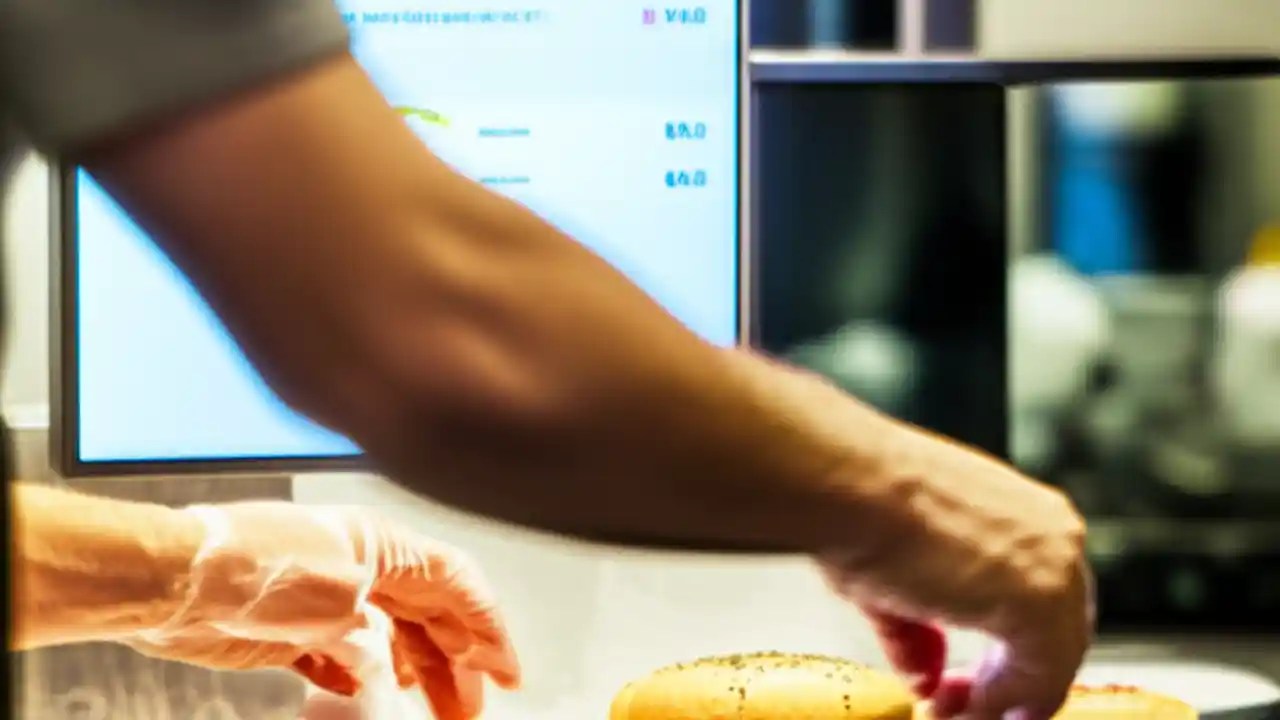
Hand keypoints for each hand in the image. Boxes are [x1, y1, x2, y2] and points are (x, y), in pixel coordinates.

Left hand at [123, 502, 519, 719]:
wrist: (177, 582)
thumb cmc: (252, 568)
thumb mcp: (340, 602)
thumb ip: (379, 638)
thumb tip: (392, 670)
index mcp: (381, 545)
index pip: (455, 584)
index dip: (488, 628)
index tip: (506, 672)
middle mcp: (360, 568)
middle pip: (427, 616)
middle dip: (457, 662)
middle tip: (473, 708)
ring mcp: (328, 599)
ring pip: (391, 641)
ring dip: (418, 677)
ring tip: (437, 713)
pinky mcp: (295, 632)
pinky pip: (346, 661)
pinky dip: (366, 683)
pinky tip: (377, 701)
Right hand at [819, 423, 1093, 719]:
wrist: (849, 485)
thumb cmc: (861, 504)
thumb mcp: (898, 575)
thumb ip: (925, 632)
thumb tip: (925, 674)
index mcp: (1027, 514)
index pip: (1046, 602)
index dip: (1007, 655)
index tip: (971, 683)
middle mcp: (1055, 535)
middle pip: (1059, 634)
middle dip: (1008, 681)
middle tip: (962, 705)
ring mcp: (1056, 568)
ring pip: (1054, 661)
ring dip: (1002, 701)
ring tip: (952, 713)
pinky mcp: (1041, 603)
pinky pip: (1039, 681)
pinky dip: (999, 705)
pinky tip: (954, 707)